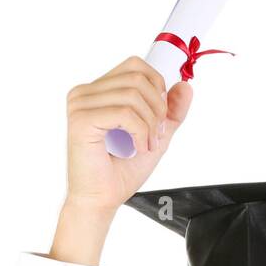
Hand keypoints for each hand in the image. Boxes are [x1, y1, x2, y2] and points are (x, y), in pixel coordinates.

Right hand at [65, 55, 192, 211]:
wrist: (102, 200)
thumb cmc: (121, 171)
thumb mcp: (156, 136)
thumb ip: (170, 112)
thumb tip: (185, 86)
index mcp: (98, 91)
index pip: (135, 65)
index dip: (157, 87)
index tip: (161, 117)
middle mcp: (85, 92)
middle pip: (137, 78)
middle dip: (158, 109)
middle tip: (157, 136)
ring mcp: (80, 103)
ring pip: (133, 95)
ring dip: (150, 125)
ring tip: (146, 146)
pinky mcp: (81, 119)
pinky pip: (125, 113)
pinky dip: (140, 132)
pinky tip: (137, 148)